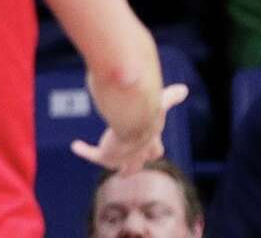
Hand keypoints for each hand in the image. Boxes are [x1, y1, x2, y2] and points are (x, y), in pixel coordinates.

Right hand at [71, 83, 188, 172]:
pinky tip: (76, 145)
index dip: (152, 149)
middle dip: (132, 166)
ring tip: (101, 158)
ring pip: (116, 166)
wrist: (133, 119)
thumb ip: (170, 97)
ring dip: (109, 163)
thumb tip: (184, 89)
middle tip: (126, 171)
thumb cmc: (149, 110)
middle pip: (136, 164)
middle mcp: (138, 152)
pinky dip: (84, 151)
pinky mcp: (106, 155)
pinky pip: (93, 155)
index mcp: (151, 140)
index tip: (151, 151)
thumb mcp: (160, 103)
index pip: (154, 149)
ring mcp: (122, 156)